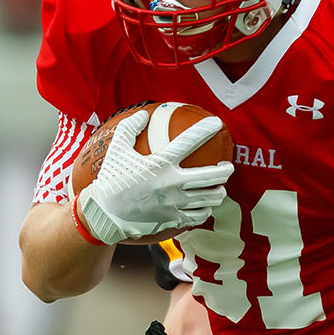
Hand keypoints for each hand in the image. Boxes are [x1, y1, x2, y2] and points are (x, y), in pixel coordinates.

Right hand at [76, 110, 233, 244]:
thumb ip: (129, 128)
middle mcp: (172, 184)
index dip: (206, 130)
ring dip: (219, 191)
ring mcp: (175, 203)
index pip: (189, 142)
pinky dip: (206, 209)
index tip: (217, 123)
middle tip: (228, 166)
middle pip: (213, 176)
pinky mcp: (174, 219)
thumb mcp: (116, 150)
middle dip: (226, 169)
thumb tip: (143, 114)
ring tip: (218, 187)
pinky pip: (200, 215)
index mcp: (160, 164)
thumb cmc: (111, 179)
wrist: (105, 214)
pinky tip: (204, 205)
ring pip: (211, 198)